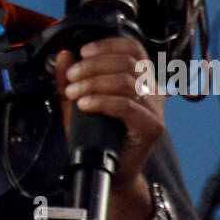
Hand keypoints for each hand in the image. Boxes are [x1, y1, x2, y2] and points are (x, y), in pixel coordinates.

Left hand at [54, 36, 164, 190]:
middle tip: (71, 78)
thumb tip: (64, 55)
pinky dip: (102, 101)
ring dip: (94, 84)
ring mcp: (154, 109)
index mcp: (141, 80)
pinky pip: (127, 106)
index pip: (132, 49)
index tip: (83, 52)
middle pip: (128, 63)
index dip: (108, 45)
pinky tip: (85, 105)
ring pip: (127, 82)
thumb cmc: (98, 140)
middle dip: (93, 67)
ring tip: (74, 93)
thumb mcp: (78, 103)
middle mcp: (152, 91)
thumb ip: (71, 80)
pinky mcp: (151, 127)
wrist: (111, 173)